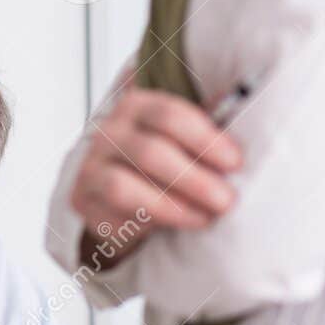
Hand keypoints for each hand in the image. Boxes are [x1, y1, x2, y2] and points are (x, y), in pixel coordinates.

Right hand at [69, 87, 242, 266]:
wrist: (111, 187)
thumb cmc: (158, 158)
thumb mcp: (180, 134)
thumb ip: (205, 120)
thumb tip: (244, 98)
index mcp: (135, 105)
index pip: (169, 115)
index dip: (206, 139)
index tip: (236, 162)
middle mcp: (106, 132)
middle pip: (151, 153)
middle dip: (195, 179)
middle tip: (227, 199)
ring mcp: (89, 165)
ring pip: (125, 187)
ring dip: (171, 205)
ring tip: (206, 217)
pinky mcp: (81, 198)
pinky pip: (113, 214)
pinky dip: (150, 221)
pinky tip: (178, 226)